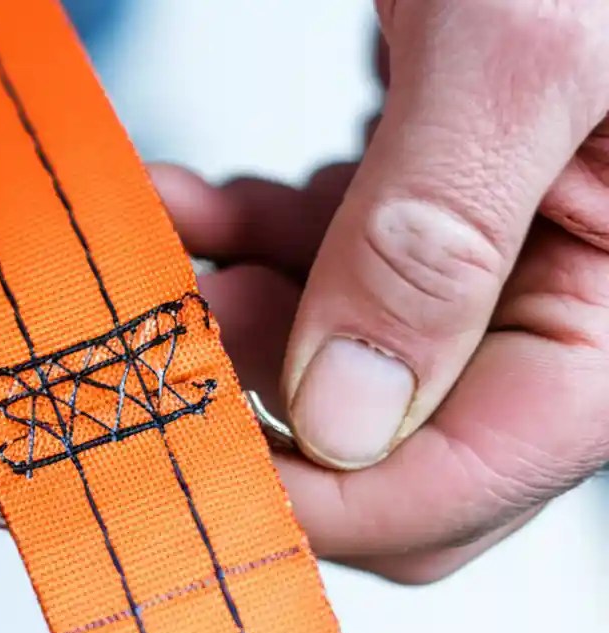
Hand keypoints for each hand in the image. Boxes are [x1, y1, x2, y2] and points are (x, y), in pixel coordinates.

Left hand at [152, 0, 608, 582]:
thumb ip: (436, 242)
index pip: (464, 477)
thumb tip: (345, 420)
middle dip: (259, 400)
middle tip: (166, 339)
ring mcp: (492, 253)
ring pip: (334, 352)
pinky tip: (184, 206)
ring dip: (226, 311)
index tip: (179, 456)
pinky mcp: (432, 198)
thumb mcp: (524, 54)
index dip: (314, 494)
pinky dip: (245, 241)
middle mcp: (564, 300)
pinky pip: (325, 262)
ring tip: (153, 250)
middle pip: (391, 443)